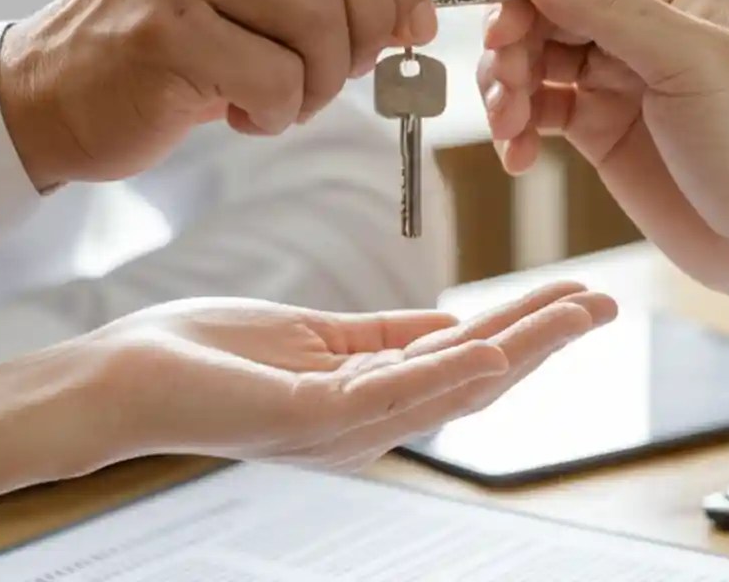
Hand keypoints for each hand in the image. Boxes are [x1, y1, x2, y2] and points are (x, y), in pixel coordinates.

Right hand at [0, 0, 435, 190]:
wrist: (46, 97)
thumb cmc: (158, 53)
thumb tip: (406, 15)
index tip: (415, 25)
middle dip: (368, 26)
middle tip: (345, 73)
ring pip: (318, 23)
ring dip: (318, 85)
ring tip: (278, 100)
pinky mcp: (162, 33)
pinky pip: (276, 78)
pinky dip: (279, 113)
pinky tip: (240, 114)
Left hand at [86, 282, 614, 469]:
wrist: (123, 378)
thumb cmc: (204, 354)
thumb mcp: (314, 338)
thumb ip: (384, 338)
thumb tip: (451, 324)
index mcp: (370, 401)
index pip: (464, 364)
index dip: (526, 332)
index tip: (575, 300)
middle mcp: (368, 425)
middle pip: (476, 379)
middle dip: (544, 341)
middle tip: (605, 305)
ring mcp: (342, 428)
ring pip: (452, 385)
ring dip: (520, 348)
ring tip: (575, 313)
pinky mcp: (311, 418)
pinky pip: (396, 389)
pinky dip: (452, 365)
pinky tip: (495, 339)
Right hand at [478, 0, 728, 289]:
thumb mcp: (687, 63)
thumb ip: (610, 10)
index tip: (500, 37)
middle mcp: (635, 29)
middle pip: (538, 16)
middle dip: (510, 52)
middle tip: (507, 96)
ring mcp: (615, 83)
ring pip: (531, 66)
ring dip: (505, 93)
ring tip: (510, 131)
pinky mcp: (600, 134)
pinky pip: (538, 115)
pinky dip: (515, 132)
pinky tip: (517, 158)